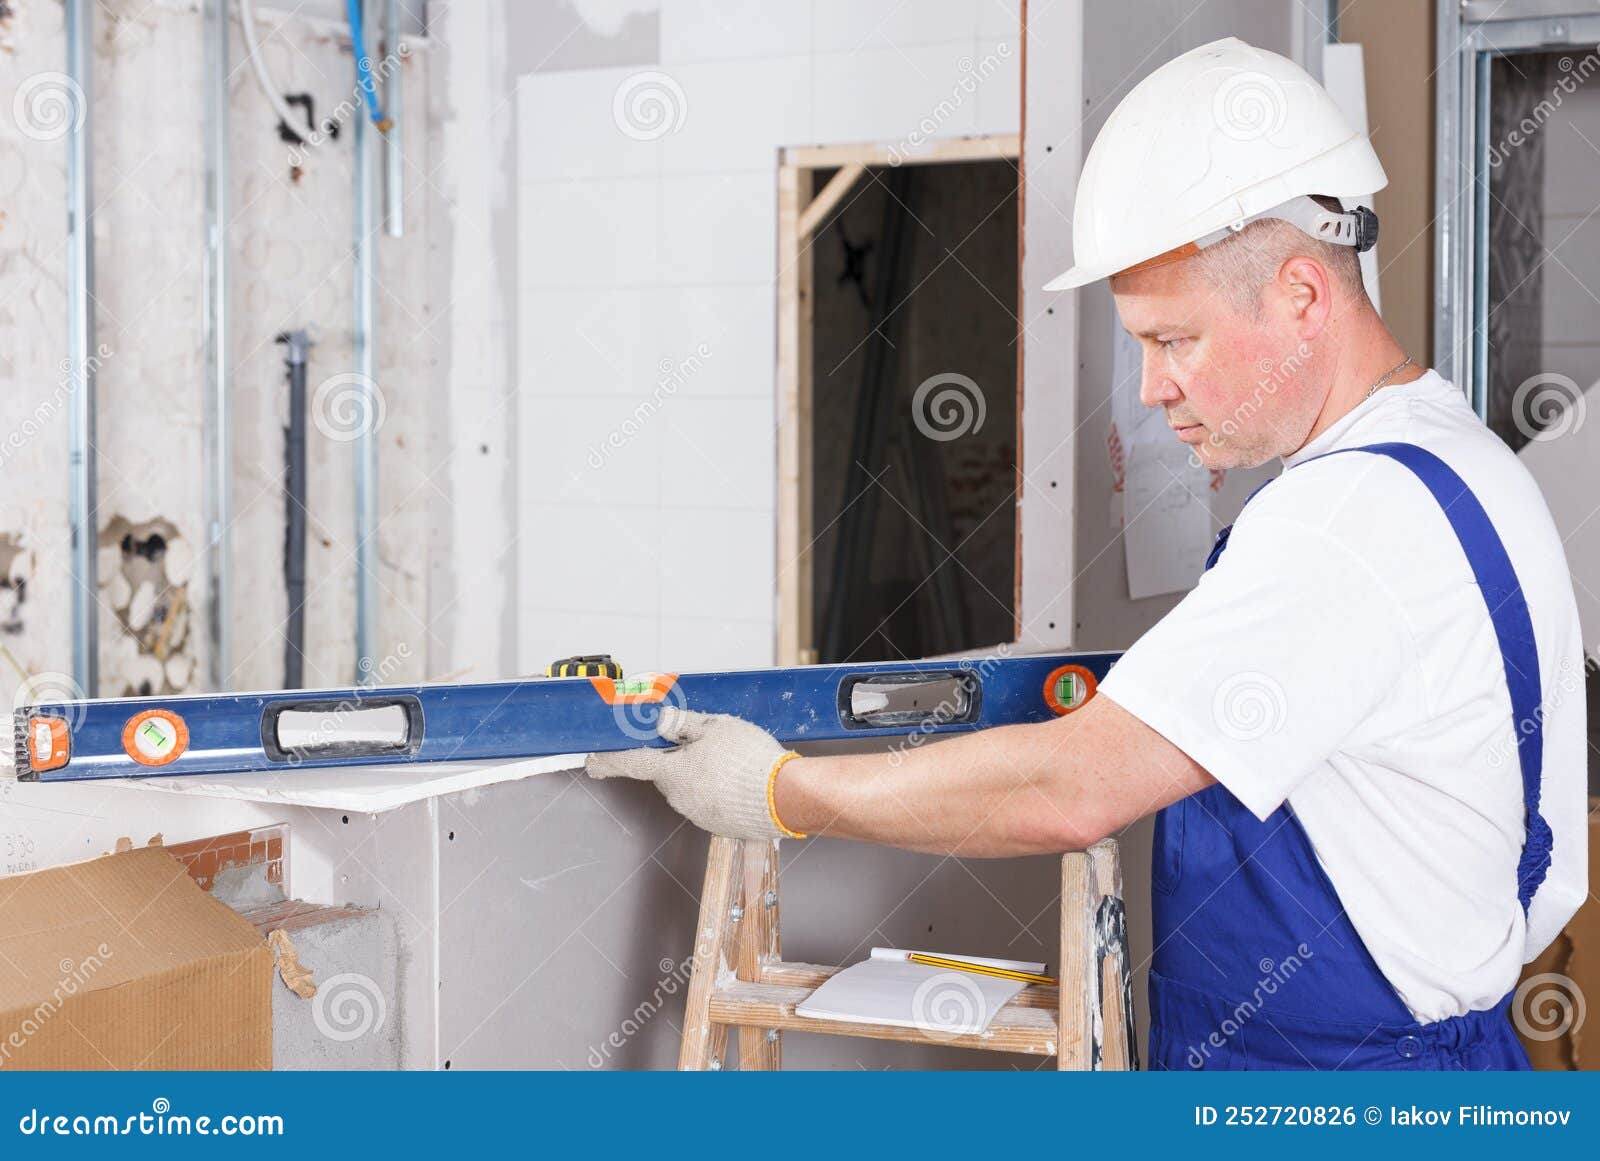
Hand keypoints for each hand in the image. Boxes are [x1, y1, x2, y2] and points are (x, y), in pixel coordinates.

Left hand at [585, 707, 803, 840]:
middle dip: (676, 759)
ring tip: (730, 760)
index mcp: (672, 773)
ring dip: (700, 774)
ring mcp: (698, 815)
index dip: (609, 760)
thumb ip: (682, 724)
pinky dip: (716, 790)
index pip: (631, 763)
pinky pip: (707, 802)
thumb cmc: (750, 760)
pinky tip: (737, 779)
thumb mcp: (715, 728)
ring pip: (688, 788)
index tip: (592, 761)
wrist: (786, 798)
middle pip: (666, 774)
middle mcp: (679, 798)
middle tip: (701, 742)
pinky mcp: (718, 826)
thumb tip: (658, 720)